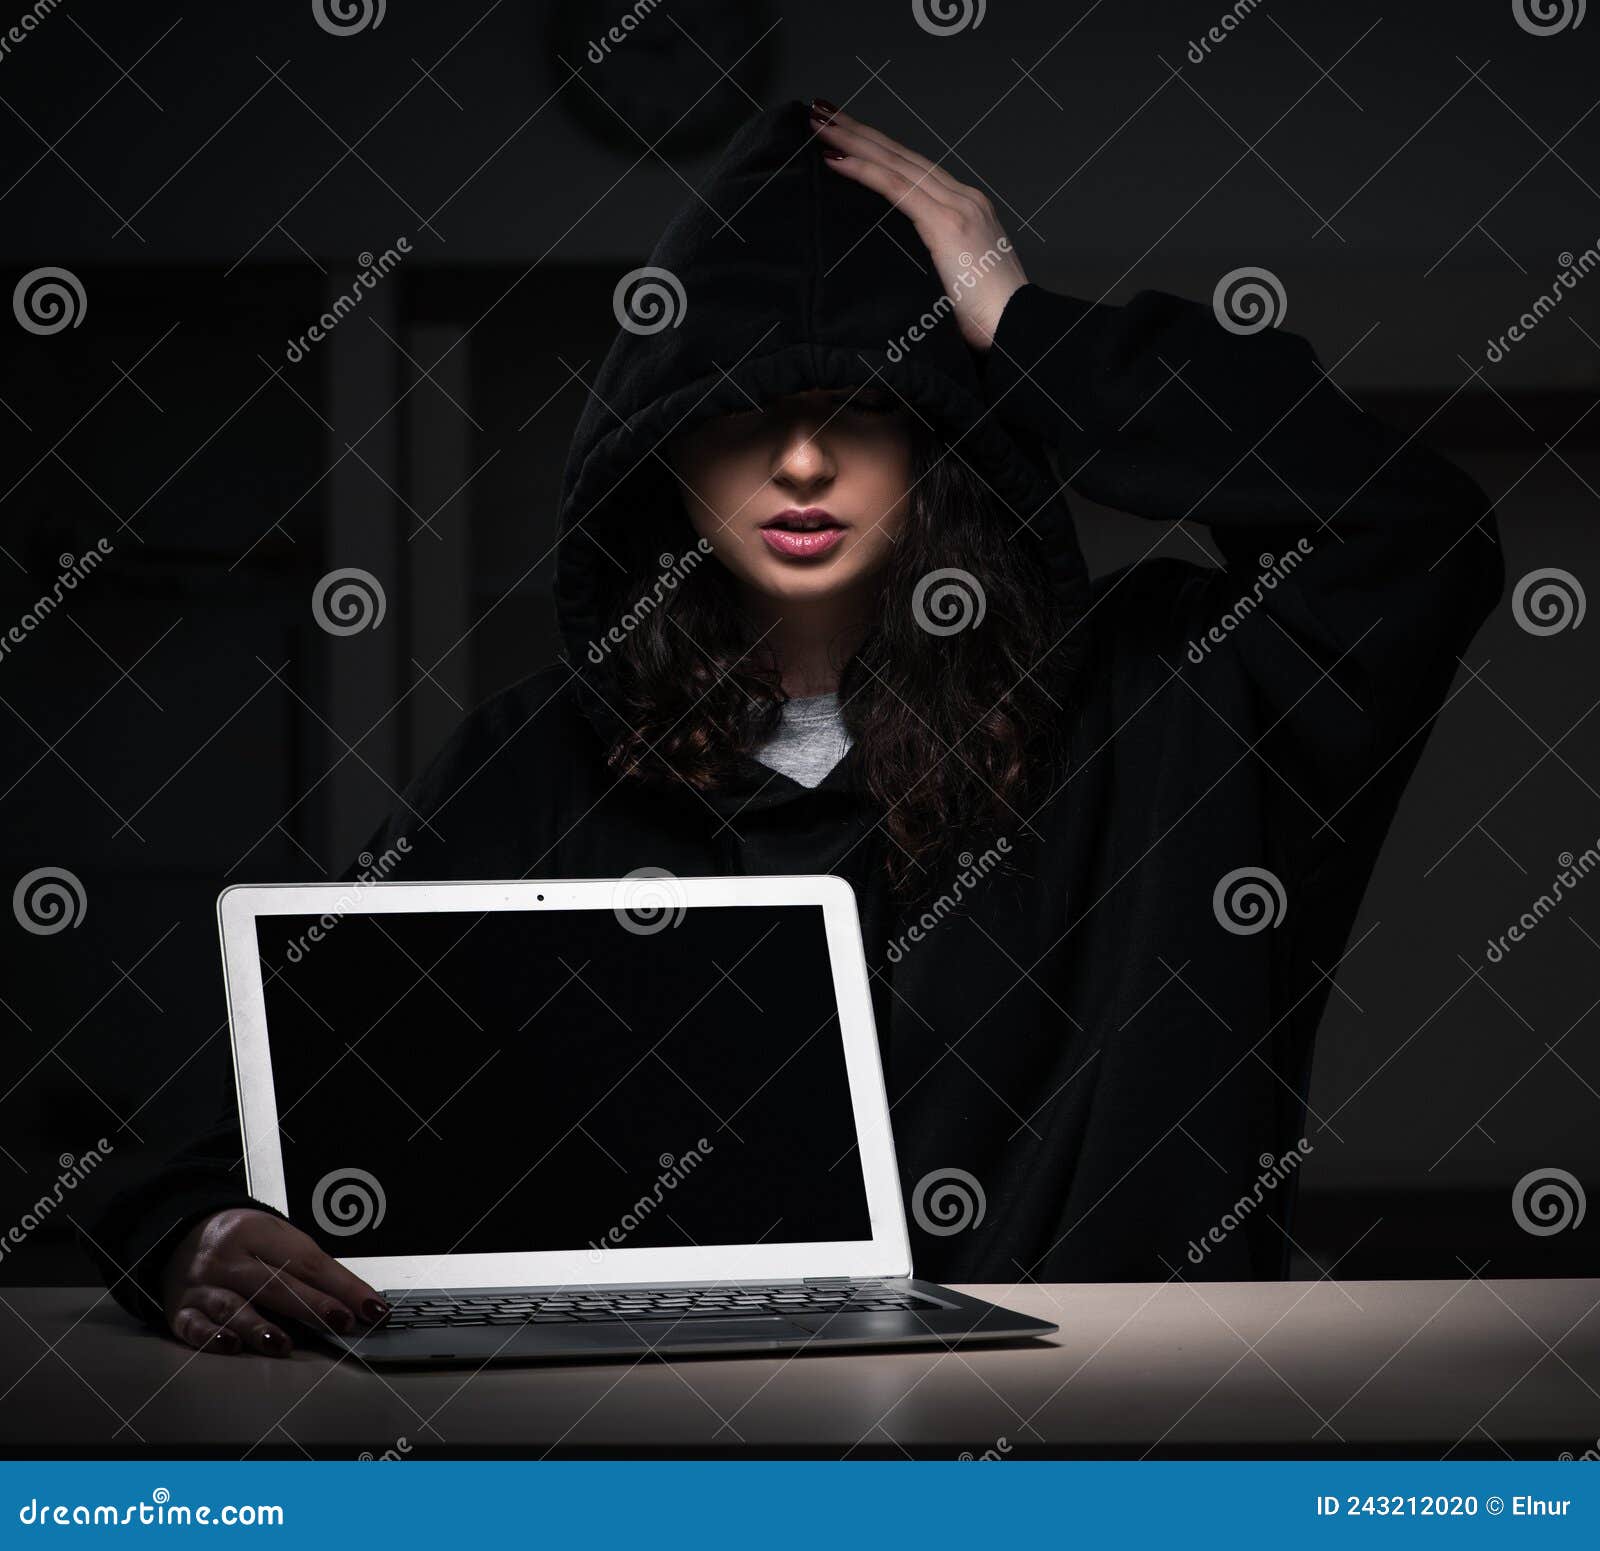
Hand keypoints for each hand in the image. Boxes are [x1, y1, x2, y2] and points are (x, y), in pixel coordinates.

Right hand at [160, 1206, 386, 1356]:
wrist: (181, 1233)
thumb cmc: (243, 1241)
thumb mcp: (278, 1239)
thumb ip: (311, 1270)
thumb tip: (354, 1304)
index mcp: (258, 1233)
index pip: (308, 1262)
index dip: (343, 1287)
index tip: (372, 1308)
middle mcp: (229, 1258)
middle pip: (274, 1284)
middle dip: (311, 1305)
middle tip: (342, 1323)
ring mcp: (202, 1285)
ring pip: (232, 1306)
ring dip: (259, 1326)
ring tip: (285, 1343)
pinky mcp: (180, 1310)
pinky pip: (194, 1326)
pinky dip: (211, 1337)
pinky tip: (231, 1346)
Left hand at [808, 100, 1027, 351]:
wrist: (1019, 330)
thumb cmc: (990, 321)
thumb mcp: (956, 283)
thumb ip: (934, 265)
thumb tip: (901, 273)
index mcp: (968, 210)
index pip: (915, 170)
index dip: (881, 150)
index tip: (848, 134)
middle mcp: (964, 198)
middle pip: (902, 155)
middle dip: (860, 131)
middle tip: (822, 110)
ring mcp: (957, 206)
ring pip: (895, 162)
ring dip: (854, 139)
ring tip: (819, 122)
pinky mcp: (946, 224)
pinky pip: (895, 188)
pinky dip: (864, 170)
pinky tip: (835, 158)